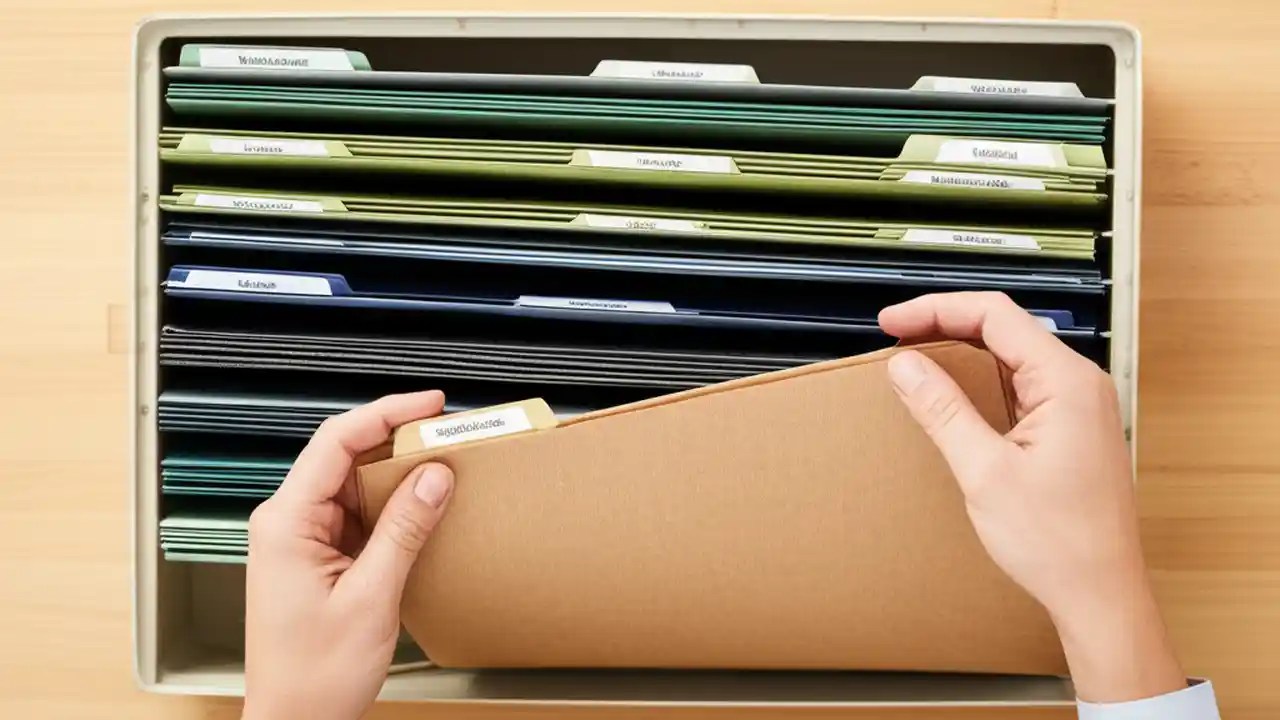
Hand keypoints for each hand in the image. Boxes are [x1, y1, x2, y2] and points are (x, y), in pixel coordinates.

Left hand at [242, 391, 454, 719]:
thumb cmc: (312, 676)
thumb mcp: (371, 597)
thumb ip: (404, 530)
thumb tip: (432, 477)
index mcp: (285, 522)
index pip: (336, 440)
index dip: (385, 412)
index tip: (428, 403)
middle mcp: (287, 522)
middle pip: (346, 455)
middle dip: (398, 441)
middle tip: (446, 435)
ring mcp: (301, 538)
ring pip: (354, 483)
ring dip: (397, 476)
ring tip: (441, 470)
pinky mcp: (317, 554)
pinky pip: (358, 512)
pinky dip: (392, 508)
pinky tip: (421, 510)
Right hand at [879, 292, 1184, 702]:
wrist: (1100, 595)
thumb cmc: (1057, 541)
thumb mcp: (984, 471)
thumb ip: (943, 410)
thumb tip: (905, 365)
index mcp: (1066, 382)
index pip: (994, 315)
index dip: (936, 310)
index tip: (892, 322)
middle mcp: (1079, 385)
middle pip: (1004, 329)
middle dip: (945, 326)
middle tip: (896, 338)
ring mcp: (1079, 408)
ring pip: (1011, 358)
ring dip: (962, 354)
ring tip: (915, 363)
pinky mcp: (1071, 431)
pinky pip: (1021, 388)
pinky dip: (981, 384)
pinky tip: (952, 399)